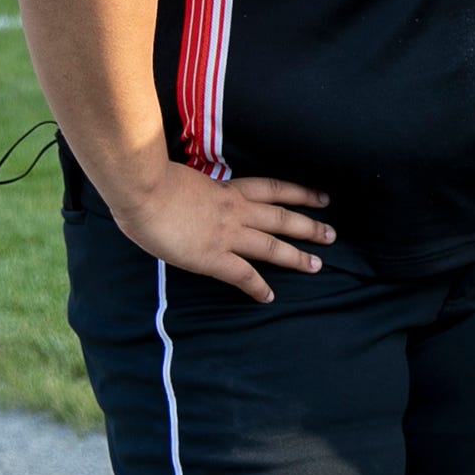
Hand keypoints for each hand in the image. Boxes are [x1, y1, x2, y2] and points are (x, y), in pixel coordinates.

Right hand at [111, 161, 333, 303]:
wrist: (142, 189)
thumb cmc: (151, 179)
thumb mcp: (183, 177)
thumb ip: (196, 189)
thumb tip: (191, 196)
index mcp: (229, 188)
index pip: (274, 188)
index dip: (301, 193)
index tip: (322, 197)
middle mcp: (236, 210)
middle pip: (282, 217)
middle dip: (310, 226)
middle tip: (332, 235)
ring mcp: (227, 234)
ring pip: (272, 246)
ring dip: (296, 256)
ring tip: (317, 265)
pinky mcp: (212, 257)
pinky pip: (243, 275)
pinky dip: (258, 287)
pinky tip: (268, 297)